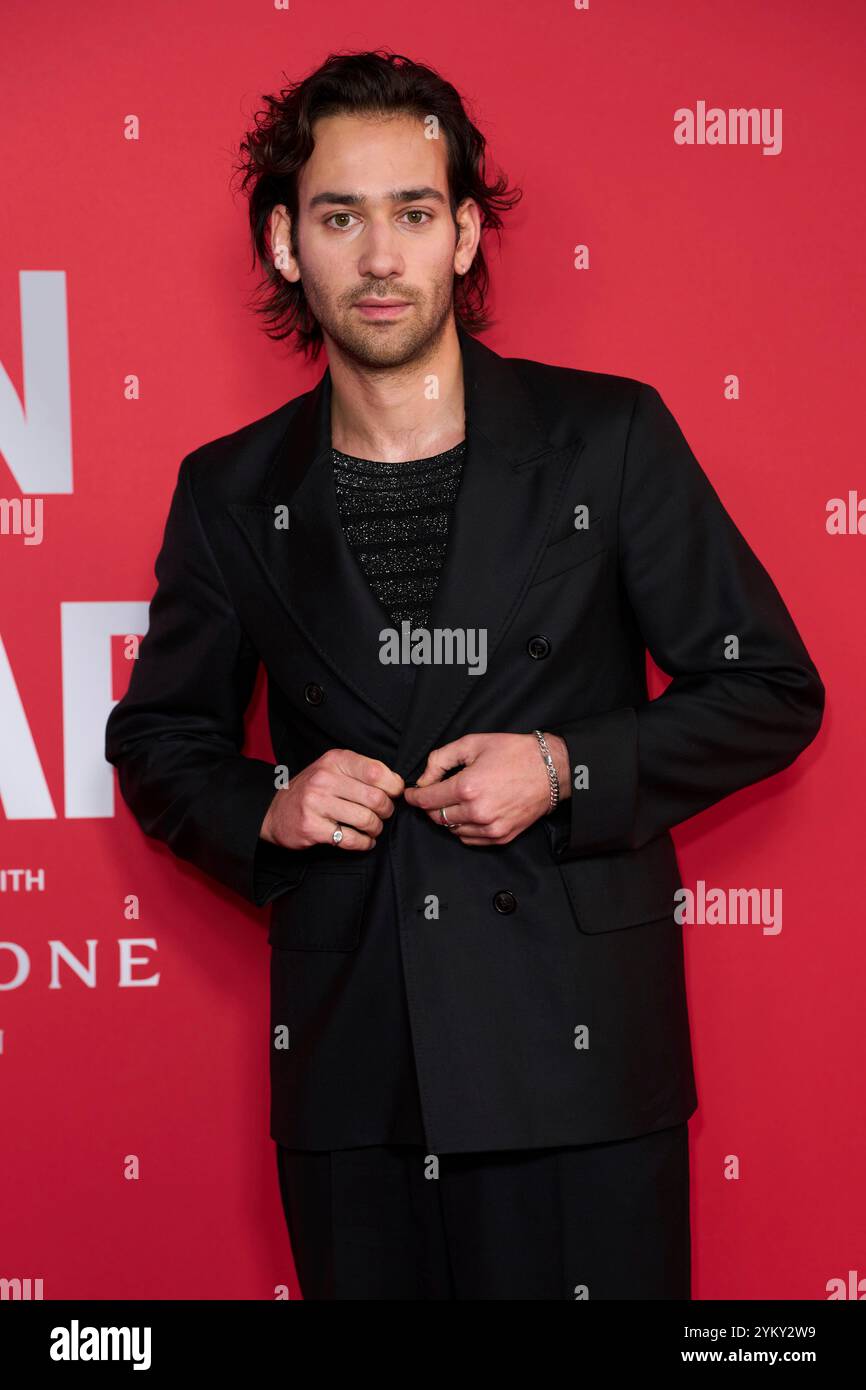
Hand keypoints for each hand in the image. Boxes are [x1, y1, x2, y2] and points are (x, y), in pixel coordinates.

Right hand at [259, 748, 403, 850]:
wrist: (274, 812)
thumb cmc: (312, 790)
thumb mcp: (333, 769)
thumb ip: (361, 771)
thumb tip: (397, 784)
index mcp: (334, 760)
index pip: (376, 771)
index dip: (393, 786)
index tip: (394, 794)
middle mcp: (324, 779)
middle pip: (375, 798)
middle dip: (387, 810)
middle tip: (383, 814)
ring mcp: (316, 803)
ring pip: (366, 819)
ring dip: (376, 828)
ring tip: (373, 828)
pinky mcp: (312, 827)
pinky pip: (351, 839)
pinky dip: (364, 843)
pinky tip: (364, 841)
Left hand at [403, 732, 569, 845]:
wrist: (551, 770)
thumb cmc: (515, 753)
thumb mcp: (473, 744)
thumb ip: (440, 759)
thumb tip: (424, 778)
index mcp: (467, 787)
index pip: (427, 800)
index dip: (414, 797)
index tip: (410, 794)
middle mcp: (477, 812)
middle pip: (437, 817)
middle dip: (430, 806)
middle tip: (433, 794)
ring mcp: (490, 827)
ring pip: (452, 830)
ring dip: (447, 818)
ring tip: (453, 802)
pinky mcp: (501, 836)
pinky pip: (470, 839)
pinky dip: (463, 829)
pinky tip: (467, 814)